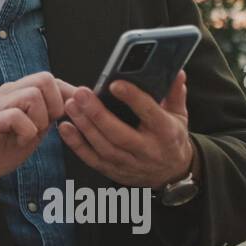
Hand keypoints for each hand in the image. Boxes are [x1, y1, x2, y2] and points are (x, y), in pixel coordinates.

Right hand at [0, 72, 76, 200]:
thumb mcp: (32, 131)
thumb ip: (47, 117)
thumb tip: (72, 106)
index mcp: (16, 93)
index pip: (49, 79)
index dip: (67, 94)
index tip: (73, 113)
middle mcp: (6, 93)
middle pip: (44, 79)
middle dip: (54, 105)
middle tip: (46, 126)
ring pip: (33, 95)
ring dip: (40, 120)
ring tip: (30, 135)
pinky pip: (16, 116)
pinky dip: (26, 131)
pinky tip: (19, 141)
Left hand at [57, 71, 193, 189]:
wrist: (171, 174)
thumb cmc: (171, 138)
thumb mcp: (179, 115)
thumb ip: (175, 93)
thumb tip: (176, 72)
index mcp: (166, 133)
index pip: (149, 113)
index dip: (132, 98)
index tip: (115, 84)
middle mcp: (148, 151)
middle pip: (119, 134)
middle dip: (98, 114)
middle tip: (81, 94)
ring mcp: (130, 164)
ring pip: (104, 147)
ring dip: (85, 126)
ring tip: (71, 106)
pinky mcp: (114, 171)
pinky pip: (92, 159)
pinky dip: (77, 144)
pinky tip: (65, 128)